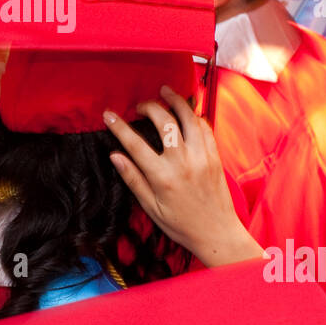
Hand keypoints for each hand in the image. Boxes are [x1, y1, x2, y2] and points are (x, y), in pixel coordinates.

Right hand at [103, 85, 262, 267]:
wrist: (217, 233)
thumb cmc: (182, 224)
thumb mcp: (151, 208)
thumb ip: (133, 179)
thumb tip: (115, 156)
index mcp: (163, 177)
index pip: (135, 144)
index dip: (119, 126)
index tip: (108, 114)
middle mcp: (183, 162)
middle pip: (164, 122)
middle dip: (149, 107)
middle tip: (140, 106)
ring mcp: (202, 157)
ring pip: (188, 118)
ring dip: (175, 101)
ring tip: (165, 91)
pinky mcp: (215, 156)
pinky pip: (205, 127)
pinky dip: (194, 115)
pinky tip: (186, 111)